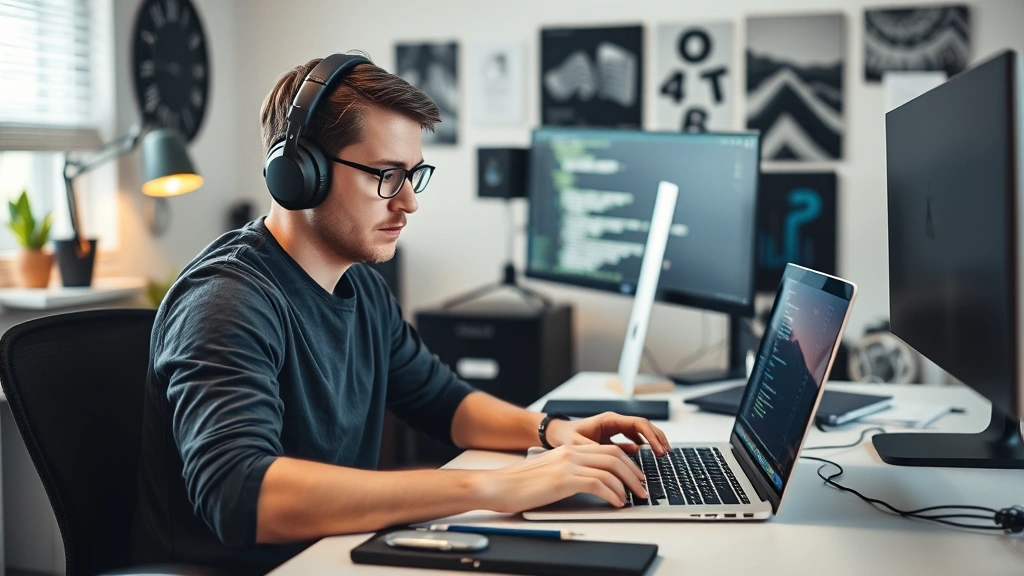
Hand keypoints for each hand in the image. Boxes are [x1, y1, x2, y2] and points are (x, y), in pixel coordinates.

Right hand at [480, 444, 647, 511]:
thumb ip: (570, 472)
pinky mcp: (563, 480)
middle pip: (614, 456)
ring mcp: (567, 465)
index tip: (636, 477)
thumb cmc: (520, 484)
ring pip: (610, 469)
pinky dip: (612, 493)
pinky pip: (598, 484)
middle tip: (642, 488)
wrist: (498, 485)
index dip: (627, 463)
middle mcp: (571, 453)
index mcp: (569, 450)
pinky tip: (617, 503)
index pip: (608, 450)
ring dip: (627, 485)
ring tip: (634, 498)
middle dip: (633, 472)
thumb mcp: (550, 472)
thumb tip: (594, 484)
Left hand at [544, 412, 669, 455]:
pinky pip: (633, 440)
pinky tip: (647, 456)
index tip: (658, 449)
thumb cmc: (565, 436)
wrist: (556, 434)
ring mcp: (615, 430)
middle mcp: (615, 422)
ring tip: (662, 454)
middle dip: (657, 438)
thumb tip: (611, 460)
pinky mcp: (613, 438)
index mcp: (610, 420)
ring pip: (640, 433)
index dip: (651, 436)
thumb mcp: (578, 445)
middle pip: (644, 426)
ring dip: (652, 442)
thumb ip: (596, 450)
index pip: (638, 423)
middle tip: (666, 453)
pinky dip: (642, 447)